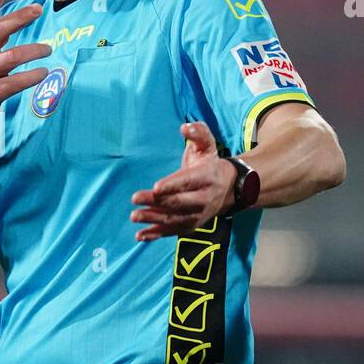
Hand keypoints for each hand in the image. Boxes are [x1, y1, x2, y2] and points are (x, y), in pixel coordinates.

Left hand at [130, 122, 233, 241]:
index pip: (188, 182)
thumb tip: (185, 127)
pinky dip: (156, 234)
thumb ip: (199, 133)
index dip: (172, 185)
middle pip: (178, 202)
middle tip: (135, 198)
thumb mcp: (208, 145)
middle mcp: (203, 199)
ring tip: (134, 216)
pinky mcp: (190, 225)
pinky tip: (140, 236)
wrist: (229, 189)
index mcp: (206, 177)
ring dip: (153, 219)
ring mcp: (197, 215)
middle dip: (156, 202)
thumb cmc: (210, 164)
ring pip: (174, 219)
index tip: (156, 187)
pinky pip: (172, 232)